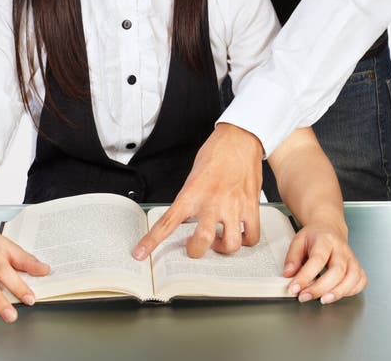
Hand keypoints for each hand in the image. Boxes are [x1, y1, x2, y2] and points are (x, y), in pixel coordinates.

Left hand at [133, 123, 262, 259]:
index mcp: (193, 192)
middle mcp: (212, 201)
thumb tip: (189, 220)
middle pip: (202, 242)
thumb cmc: (217, 152)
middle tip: (195, 246)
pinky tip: (240, 232)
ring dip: (223, 248)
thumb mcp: (195, 175)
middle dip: (196, 251)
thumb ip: (191, 198)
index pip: (168, 222)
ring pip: (230, 245)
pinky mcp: (251, 205)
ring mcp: (233, 205)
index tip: (140, 254)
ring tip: (221, 239)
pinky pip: (251, 236)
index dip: (152, 241)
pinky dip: (245, 240)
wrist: (240, 136)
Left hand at [282, 221, 366, 303]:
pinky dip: (351, 291)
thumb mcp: (299, 240)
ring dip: (338, 292)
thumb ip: (292, 258)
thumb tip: (288, 274)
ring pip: (352, 277)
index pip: (317, 260)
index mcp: (325, 240)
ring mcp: (351, 258)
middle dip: (321, 288)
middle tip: (305, 296)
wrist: (329, 228)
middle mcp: (341, 249)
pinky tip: (337, 293)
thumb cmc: (314, 236)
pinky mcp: (358, 267)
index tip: (294, 288)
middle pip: (337, 271)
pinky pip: (360, 281)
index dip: (305, 276)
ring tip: (322, 300)